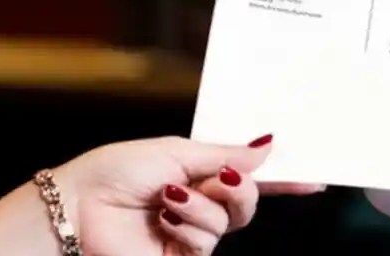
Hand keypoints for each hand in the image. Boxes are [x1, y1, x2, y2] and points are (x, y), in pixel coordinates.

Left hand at [50, 135, 278, 255]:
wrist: (75, 208)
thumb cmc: (114, 172)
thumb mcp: (175, 150)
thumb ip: (225, 153)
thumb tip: (268, 146)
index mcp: (197, 173)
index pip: (248, 175)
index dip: (282, 177)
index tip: (314, 177)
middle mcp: (198, 204)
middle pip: (247, 201)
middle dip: (241, 186)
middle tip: (220, 177)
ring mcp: (189, 233)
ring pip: (230, 221)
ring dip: (205, 205)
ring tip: (170, 198)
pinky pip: (208, 242)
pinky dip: (190, 225)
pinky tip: (165, 216)